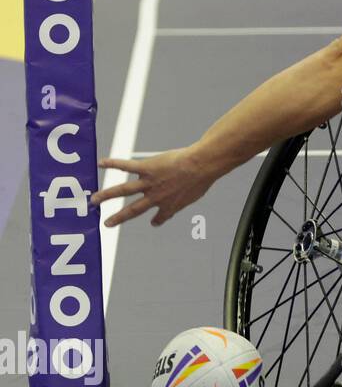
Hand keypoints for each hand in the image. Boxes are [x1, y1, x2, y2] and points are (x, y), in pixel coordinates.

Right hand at [91, 146, 219, 226]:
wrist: (200, 166)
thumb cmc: (203, 177)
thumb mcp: (196, 192)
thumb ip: (188, 194)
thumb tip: (189, 192)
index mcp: (170, 205)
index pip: (161, 216)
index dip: (157, 220)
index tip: (153, 222)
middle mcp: (156, 197)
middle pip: (133, 210)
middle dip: (118, 217)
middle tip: (106, 223)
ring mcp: (149, 183)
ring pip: (123, 191)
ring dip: (107, 196)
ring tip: (94, 200)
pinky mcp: (146, 168)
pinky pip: (126, 166)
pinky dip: (112, 164)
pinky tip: (101, 163)